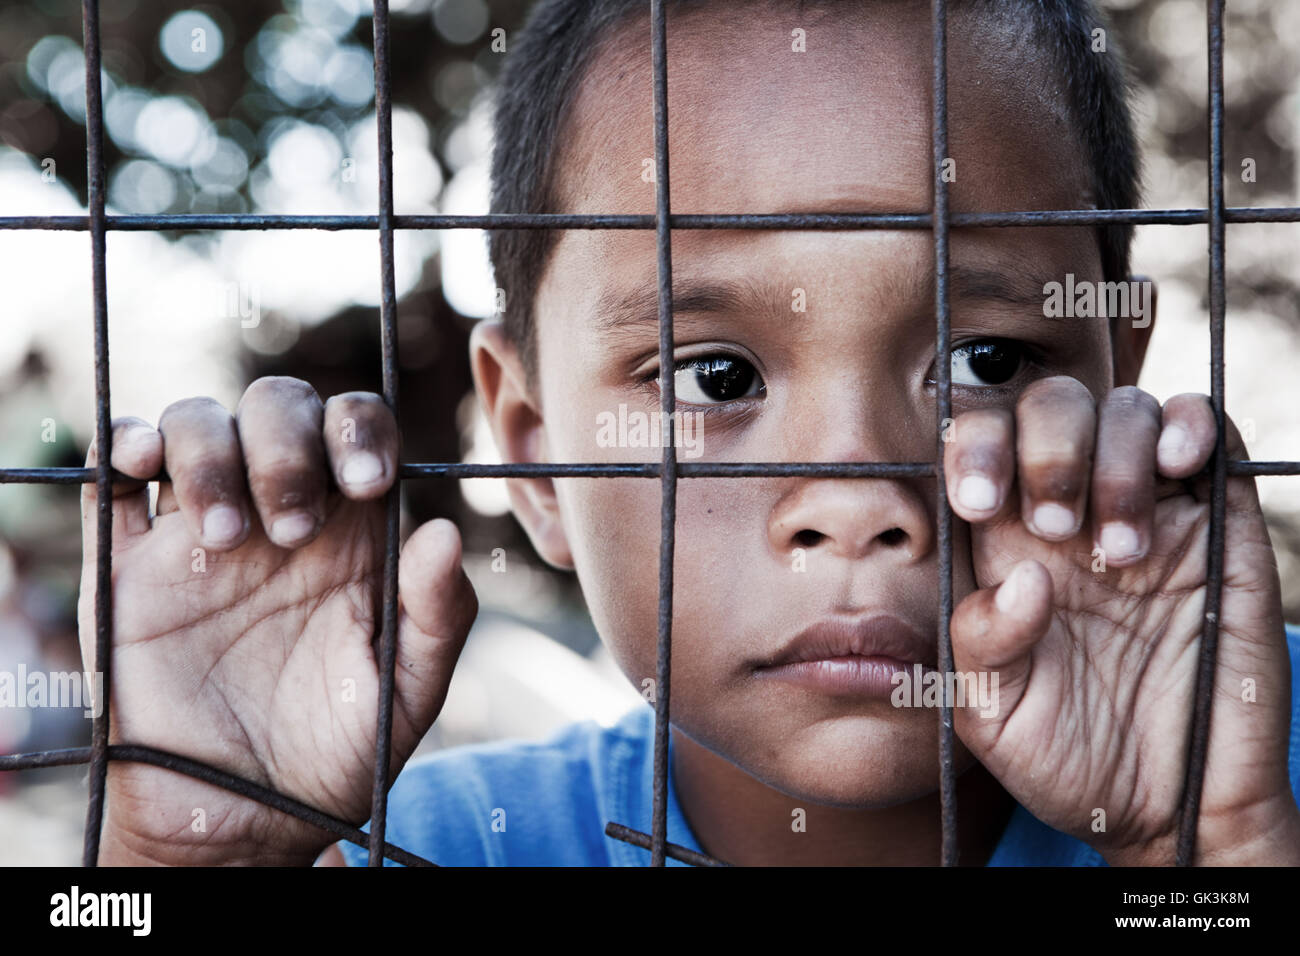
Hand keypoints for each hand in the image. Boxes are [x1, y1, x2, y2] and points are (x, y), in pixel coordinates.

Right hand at [77, 376, 477, 864]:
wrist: (246, 816)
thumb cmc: (336, 750)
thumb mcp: (406, 690)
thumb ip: (437, 614)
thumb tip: (447, 533)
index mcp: (351, 526)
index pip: (355, 426)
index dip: (361, 429)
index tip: (366, 483)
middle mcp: (279, 508)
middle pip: (278, 407)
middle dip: (287, 444)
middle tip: (296, 530)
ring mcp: (201, 529)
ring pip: (198, 423)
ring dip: (212, 452)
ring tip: (229, 537)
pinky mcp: (131, 561)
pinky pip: (115, 476)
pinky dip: (127, 444)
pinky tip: (148, 467)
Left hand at [943, 377, 1299, 864]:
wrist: (1171, 808)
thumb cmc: (1069, 758)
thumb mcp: (991, 712)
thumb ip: (979, 642)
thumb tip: (1023, 575)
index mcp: (1004, 546)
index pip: (979, 447)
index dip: (973, 448)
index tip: (977, 501)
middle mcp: (1072, 516)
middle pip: (1050, 408)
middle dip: (1044, 446)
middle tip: (1053, 525)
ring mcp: (1150, 514)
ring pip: (1126, 410)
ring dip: (1113, 453)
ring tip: (1116, 548)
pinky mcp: (1221, 527)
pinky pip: (1210, 432)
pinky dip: (1188, 425)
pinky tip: (1173, 468)